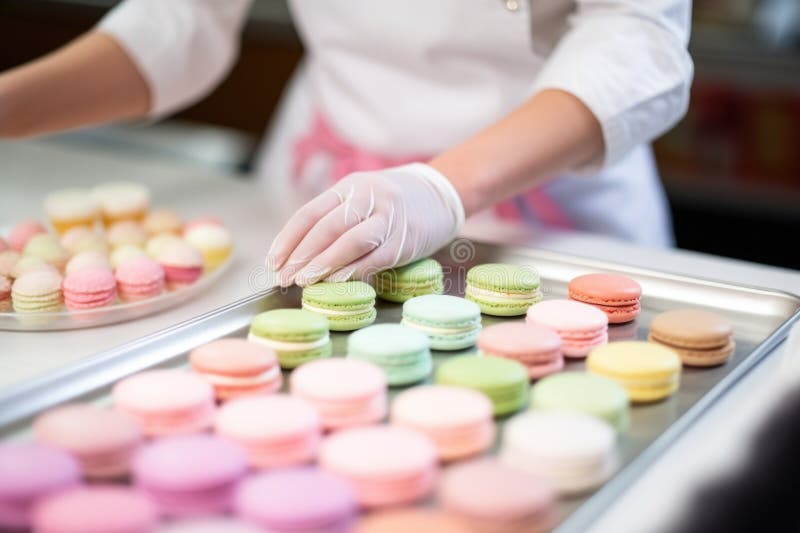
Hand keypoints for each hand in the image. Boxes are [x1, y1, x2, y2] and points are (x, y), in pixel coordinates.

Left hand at [267, 163, 464, 286]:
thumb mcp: (361, 198)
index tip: (273, 262)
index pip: (310, 213)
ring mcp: (388, 217)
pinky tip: (336, 281)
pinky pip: (375, 256)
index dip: (288, 239)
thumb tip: (299, 255)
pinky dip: (353, 270)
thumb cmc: (393, 203)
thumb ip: (334, 219)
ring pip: (349, 240)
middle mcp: (367, 197)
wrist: (442, 194)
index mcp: (349, 187)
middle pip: (326, 227)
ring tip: (304, 281)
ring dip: (323, 263)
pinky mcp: (405, 239)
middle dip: (301, 255)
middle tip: (283, 278)